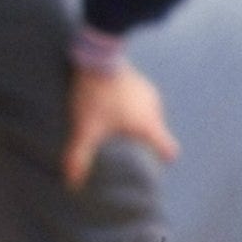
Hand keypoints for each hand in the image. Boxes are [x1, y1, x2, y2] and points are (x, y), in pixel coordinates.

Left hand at [64, 60, 178, 189]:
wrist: (95, 58)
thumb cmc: (94, 96)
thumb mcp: (85, 129)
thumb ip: (79, 156)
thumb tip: (72, 183)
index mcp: (148, 125)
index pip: (168, 149)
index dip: (163, 160)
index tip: (152, 165)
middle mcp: (156, 109)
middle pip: (155, 134)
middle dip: (141, 142)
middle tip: (122, 147)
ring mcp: (150, 93)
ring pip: (148, 117)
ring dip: (135, 123)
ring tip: (114, 126)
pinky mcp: (141, 82)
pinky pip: (140, 102)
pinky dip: (130, 107)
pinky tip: (112, 107)